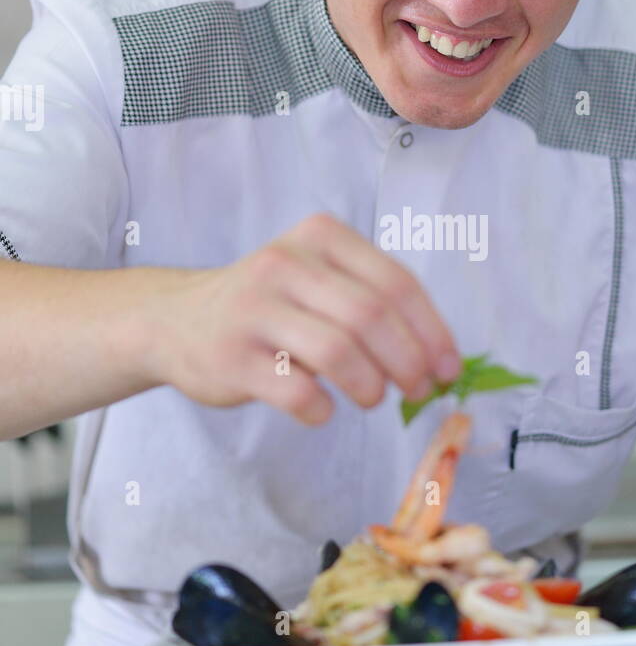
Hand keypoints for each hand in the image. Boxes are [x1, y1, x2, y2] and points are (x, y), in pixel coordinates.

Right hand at [148, 212, 460, 424]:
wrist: (176, 321)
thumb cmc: (269, 305)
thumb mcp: (318, 279)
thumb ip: (374, 301)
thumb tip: (441, 358)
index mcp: (319, 237)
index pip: (396, 283)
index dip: (432, 332)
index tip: (448, 369)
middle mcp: (285, 264)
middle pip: (372, 317)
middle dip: (409, 363)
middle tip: (420, 391)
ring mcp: (254, 310)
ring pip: (339, 352)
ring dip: (371, 386)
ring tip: (372, 397)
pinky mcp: (231, 357)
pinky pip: (296, 391)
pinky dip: (322, 408)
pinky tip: (322, 408)